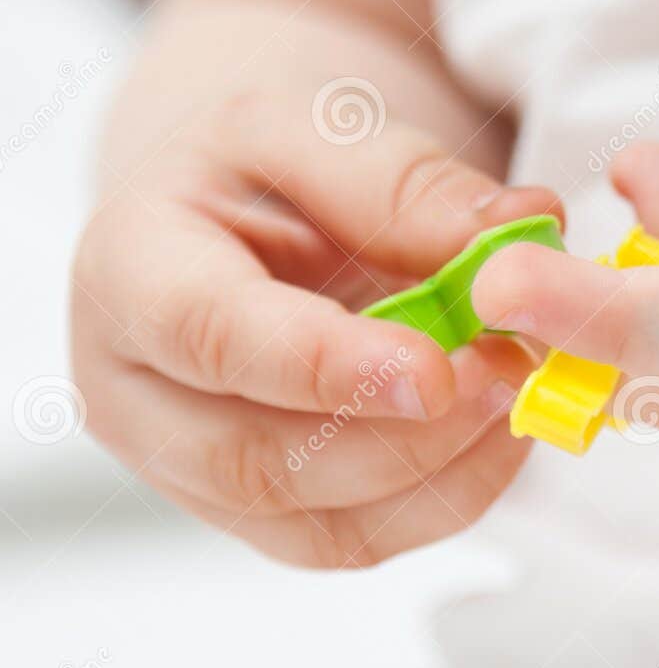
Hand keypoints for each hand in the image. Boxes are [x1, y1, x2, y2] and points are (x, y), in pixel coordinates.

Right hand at [71, 83, 559, 566]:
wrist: (245, 219)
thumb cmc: (266, 172)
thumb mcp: (317, 127)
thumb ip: (406, 180)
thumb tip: (518, 228)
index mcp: (130, 272)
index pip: (209, 337)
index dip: (324, 366)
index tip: (433, 371)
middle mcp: (137, 394)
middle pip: (258, 464)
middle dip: (403, 437)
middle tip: (508, 374)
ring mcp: (193, 471)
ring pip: (318, 527)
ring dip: (440, 477)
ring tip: (517, 395)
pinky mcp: (262, 512)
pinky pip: (359, 540)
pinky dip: (448, 497)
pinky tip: (501, 431)